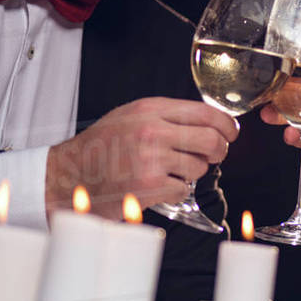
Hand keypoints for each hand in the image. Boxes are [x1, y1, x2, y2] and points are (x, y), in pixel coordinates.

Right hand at [46, 97, 238, 218]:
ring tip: (169, 171)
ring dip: (192, 172)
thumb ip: (167, 116)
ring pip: (199, 167)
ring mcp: (151, 159)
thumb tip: (209, 123)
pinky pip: (183, 189)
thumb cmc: (102, 147)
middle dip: (220, 150)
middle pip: (211, 140)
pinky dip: (175, 191)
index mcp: (150, 109)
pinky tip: (157, 186)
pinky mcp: (150, 186)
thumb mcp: (131, 117)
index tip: (231, 132)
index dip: (226, 124)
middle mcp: (152, 131)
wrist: (70, 175)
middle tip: (214, 155)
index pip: (205, 112)